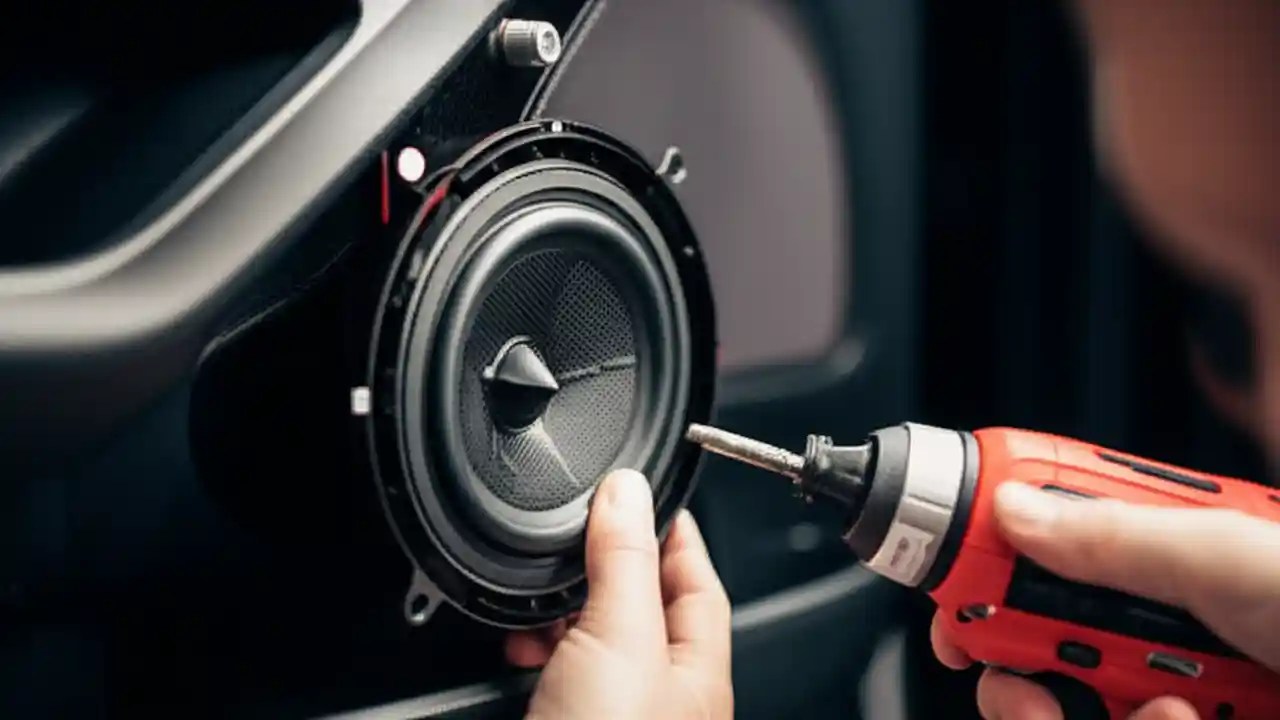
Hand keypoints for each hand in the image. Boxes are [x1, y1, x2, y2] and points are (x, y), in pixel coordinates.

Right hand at [506, 469, 733, 719]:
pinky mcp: (560, 716)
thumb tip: (627, 491)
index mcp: (698, 675)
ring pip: (590, 633)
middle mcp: (658, 694)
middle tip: (576, 538)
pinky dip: (532, 642)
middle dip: (602, 567)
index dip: (672, 531)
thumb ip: (626, 561)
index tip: (640, 495)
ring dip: (559, 608)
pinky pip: (551, 662)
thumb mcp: (620, 637)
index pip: (699, 580)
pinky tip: (520, 640)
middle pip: (639, 603)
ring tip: (540, 597)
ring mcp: (608, 707)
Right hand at [931, 482, 1279, 719]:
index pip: (1044, 539)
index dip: (985, 559)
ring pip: (1067, 708)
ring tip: (1168, 707)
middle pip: (1034, 641)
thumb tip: (1011, 509)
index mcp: (1155, 546)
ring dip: (1098, 715)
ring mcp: (1168, 681)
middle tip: (1025, 687)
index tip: (953, 588)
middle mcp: (1153, 615)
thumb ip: (1117, 536)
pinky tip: (1195, 718)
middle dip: (1016, 671)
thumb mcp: (1225, 555)